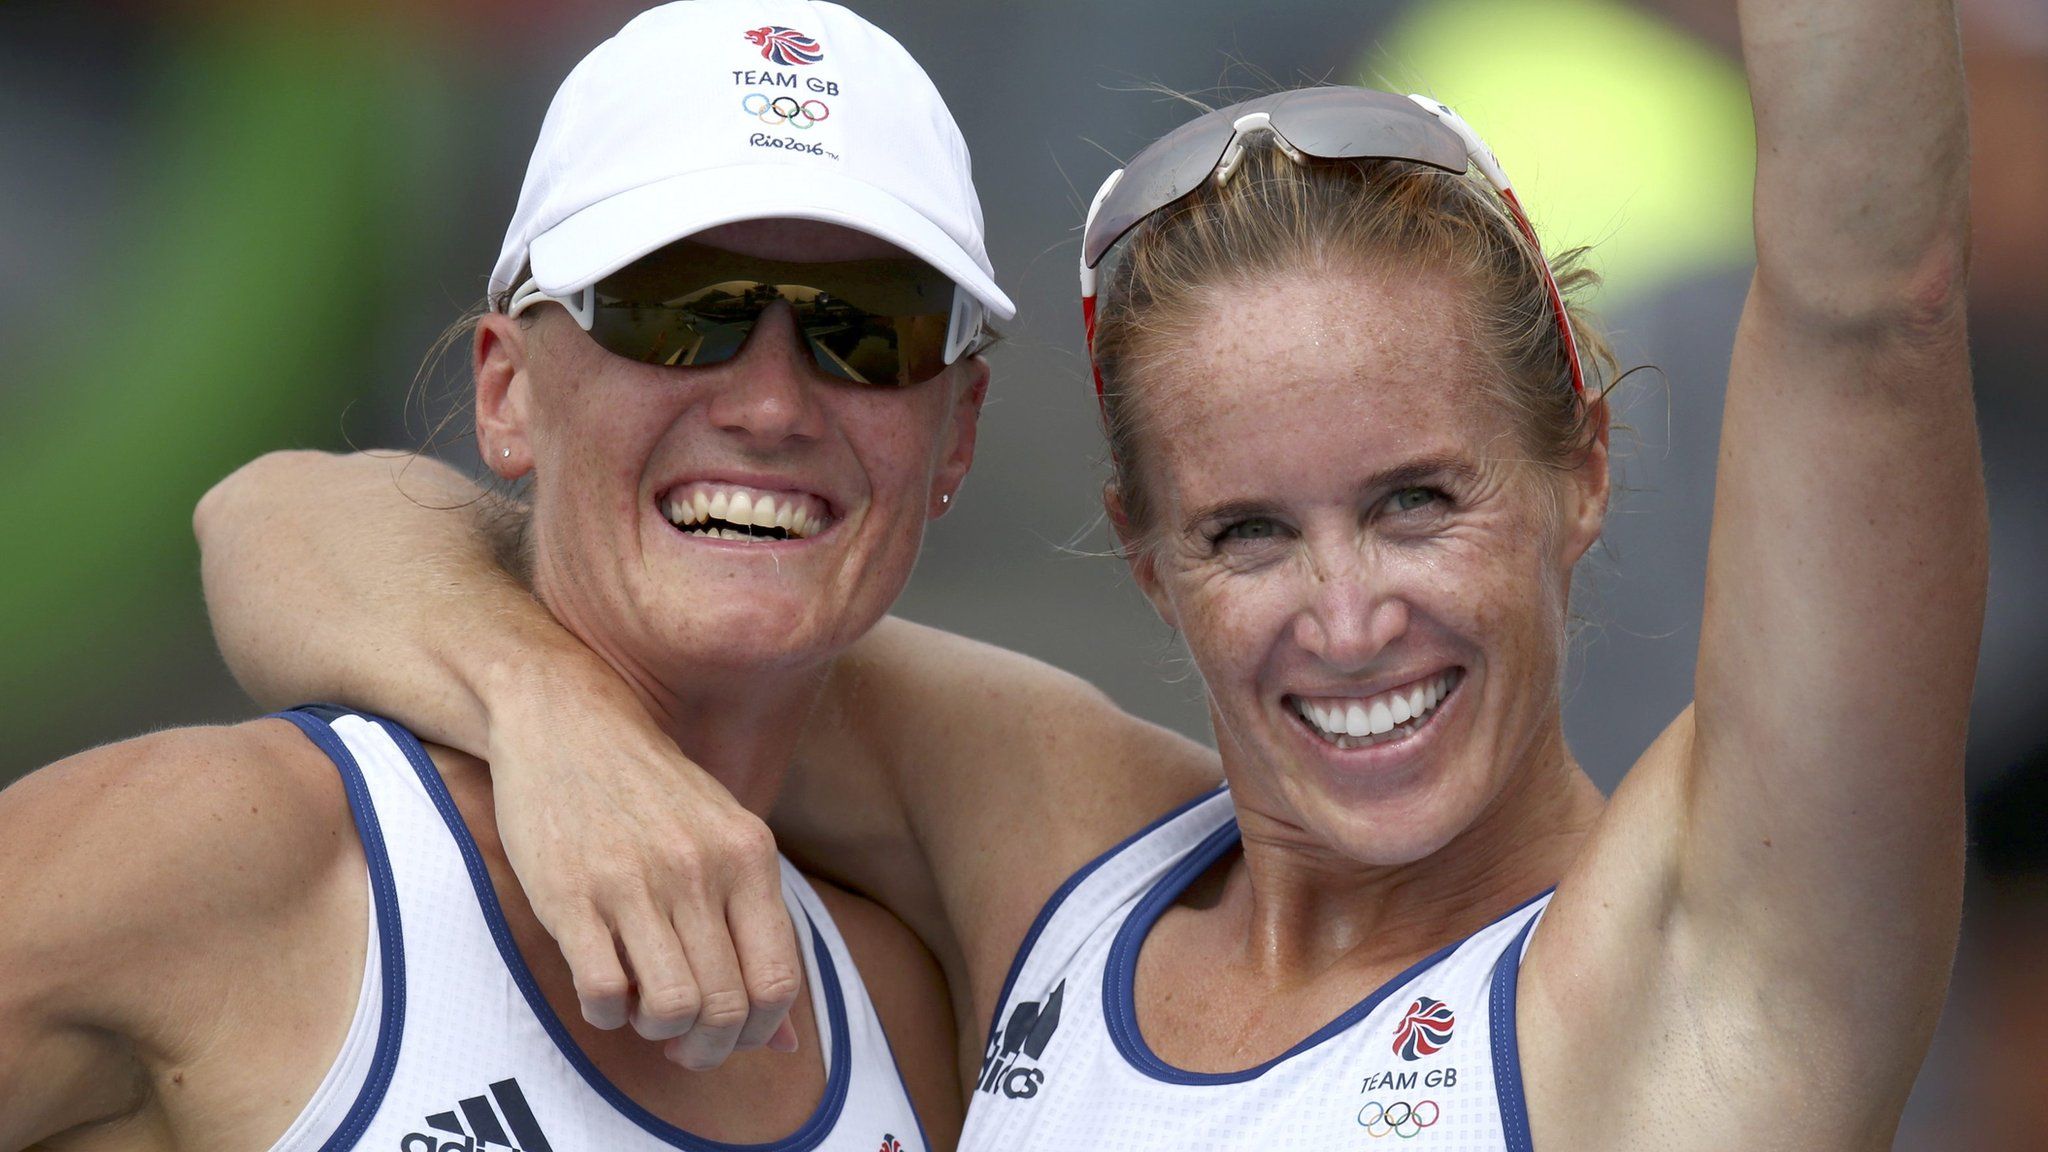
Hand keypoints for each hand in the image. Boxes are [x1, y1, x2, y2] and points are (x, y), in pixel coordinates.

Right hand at [485, 665, 803, 1069]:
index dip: (758, 1032)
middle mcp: (700, 868)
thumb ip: (757, 929)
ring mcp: (635, 881)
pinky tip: (604, 991)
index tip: (730, 1034)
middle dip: (706, 1047)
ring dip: (657, 1030)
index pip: (778, 982)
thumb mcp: (722, 837)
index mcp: (749, 853)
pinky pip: (604, 992)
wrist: (566, 717)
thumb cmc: (650, 788)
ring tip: (643, 1010)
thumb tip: (787, 1043)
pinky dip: (606, 1013)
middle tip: (682, 1043)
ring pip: (671, 1007)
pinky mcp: (571, 893)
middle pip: (726, 1007)